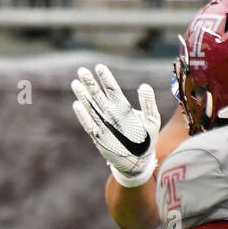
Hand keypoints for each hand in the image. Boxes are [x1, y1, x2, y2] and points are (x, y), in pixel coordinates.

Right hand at [72, 64, 160, 187]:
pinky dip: (83, 116)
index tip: (99, 67)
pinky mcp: (99, 137)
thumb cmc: (147, 139)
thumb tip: (144, 86)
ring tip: (76, 84)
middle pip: (98, 95)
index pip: (112, 88)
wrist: (140, 161)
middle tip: (82, 70)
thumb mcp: (152, 119)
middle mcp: (111, 113)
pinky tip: (78, 105)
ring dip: (83, 96)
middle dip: (90, 83)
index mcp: (122, 107)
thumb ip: (148, 103)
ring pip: (91, 107)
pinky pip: (89, 124)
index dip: (105, 78)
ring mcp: (104, 124)